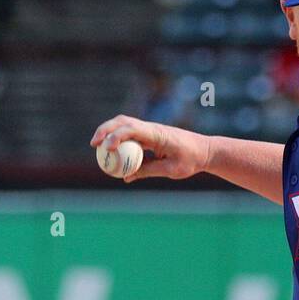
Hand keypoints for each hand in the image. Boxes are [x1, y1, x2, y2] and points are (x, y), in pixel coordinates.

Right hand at [89, 115, 212, 182]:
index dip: (116, 136)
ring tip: (97, 145)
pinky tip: (111, 151)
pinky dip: (119, 140)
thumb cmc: (191, 160)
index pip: (132, 130)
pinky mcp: (150, 134)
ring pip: (124, 125)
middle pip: (123, 122)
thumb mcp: (170, 170)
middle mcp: (151, 128)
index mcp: (157, 134)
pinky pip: (131, 135)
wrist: (204, 150)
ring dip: (109, 132)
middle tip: (94, 144)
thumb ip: (147, 172)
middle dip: (105, 130)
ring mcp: (150, 129)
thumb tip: (126, 177)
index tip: (106, 148)